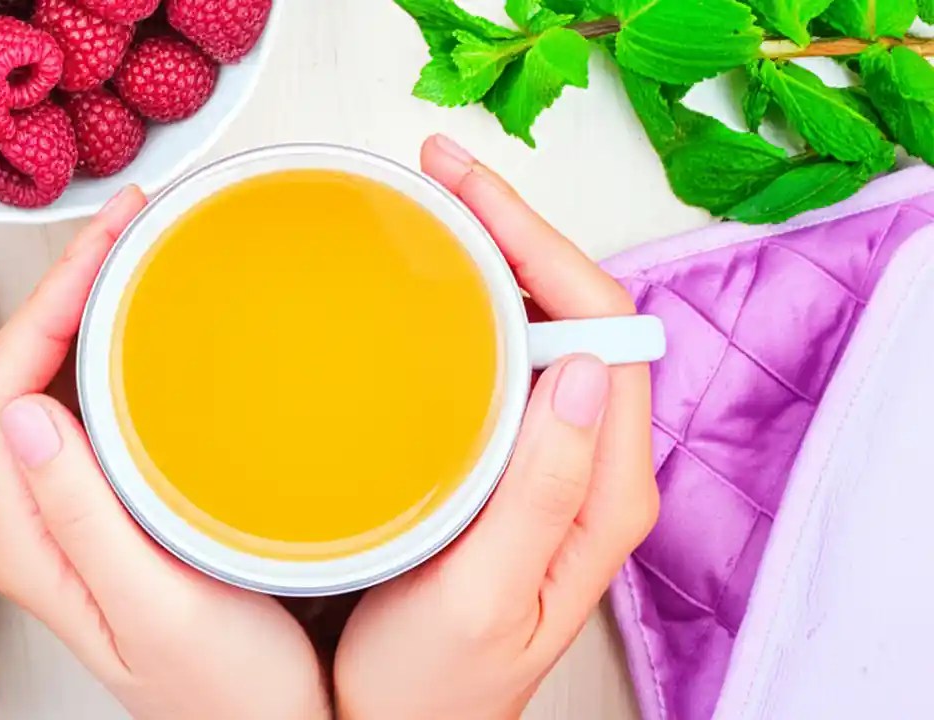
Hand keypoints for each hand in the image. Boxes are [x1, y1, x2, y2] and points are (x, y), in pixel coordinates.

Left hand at [0, 187, 330, 719]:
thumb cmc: (228, 696)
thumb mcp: (158, 611)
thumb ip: (84, 518)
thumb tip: (23, 412)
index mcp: (33, 538)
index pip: (4, 391)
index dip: (47, 304)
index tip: (108, 244)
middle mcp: (46, 518)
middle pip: (28, 374)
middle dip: (71, 285)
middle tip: (133, 223)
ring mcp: (87, 511)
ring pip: (68, 386)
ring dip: (99, 310)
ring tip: (148, 251)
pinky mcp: (130, 509)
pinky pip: (110, 412)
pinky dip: (132, 354)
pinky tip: (171, 329)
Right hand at [333, 136, 659, 719]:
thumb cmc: (436, 688)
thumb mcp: (487, 596)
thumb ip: (543, 488)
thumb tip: (590, 366)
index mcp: (607, 490)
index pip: (604, 326)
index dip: (541, 243)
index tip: (470, 193)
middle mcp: (592, 467)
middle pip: (578, 310)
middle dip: (514, 229)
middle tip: (440, 175)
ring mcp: (550, 462)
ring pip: (542, 328)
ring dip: (494, 258)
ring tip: (432, 208)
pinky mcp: (508, 467)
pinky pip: (505, 363)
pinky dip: (469, 308)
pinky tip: (427, 289)